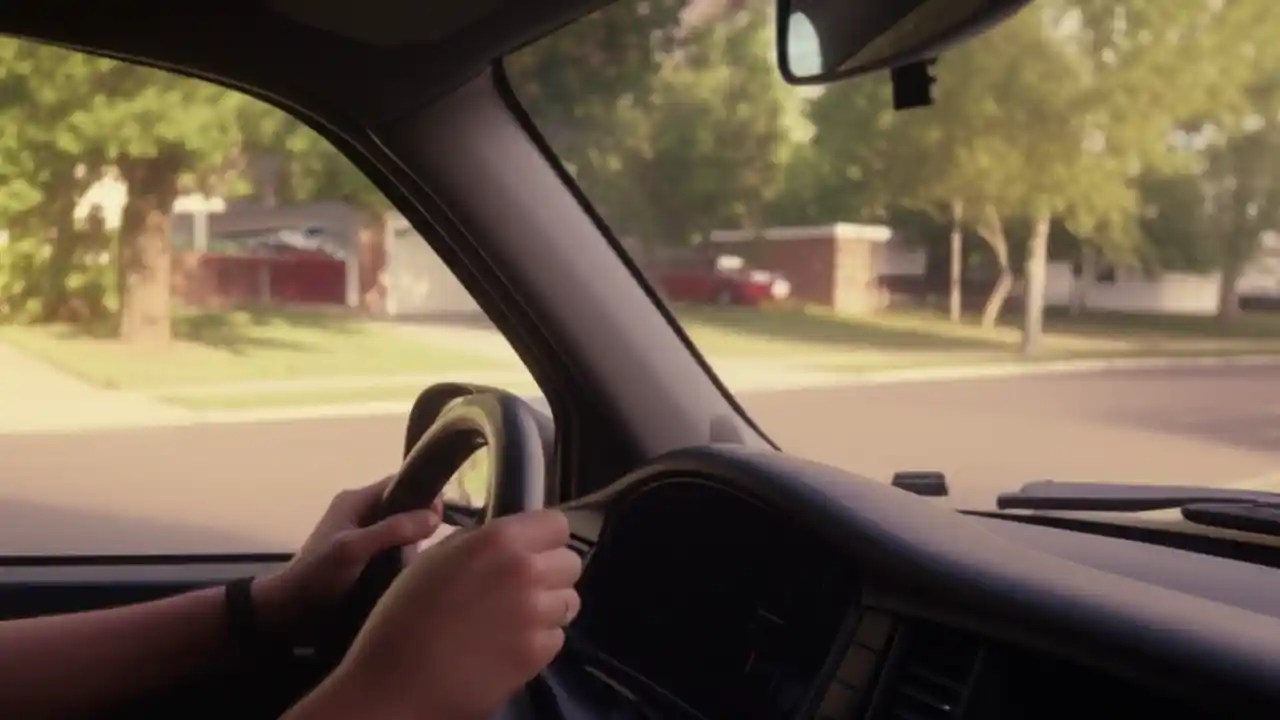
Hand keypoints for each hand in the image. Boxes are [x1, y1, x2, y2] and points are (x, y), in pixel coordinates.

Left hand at [253, 477, 444, 640]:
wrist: (288, 613)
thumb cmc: (317, 575)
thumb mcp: (354, 548)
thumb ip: (392, 529)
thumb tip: (434, 516)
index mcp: (356, 500)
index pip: (400, 482)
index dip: (424, 493)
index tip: (442, 517)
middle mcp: (362, 514)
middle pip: (405, 507)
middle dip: (422, 523)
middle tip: (438, 544)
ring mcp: (364, 538)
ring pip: (403, 532)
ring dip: (415, 546)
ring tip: (430, 563)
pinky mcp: (366, 560)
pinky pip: (395, 552)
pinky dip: (406, 561)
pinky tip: (416, 576)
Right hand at [327, 509, 581, 719]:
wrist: (397, 683)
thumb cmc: (405, 615)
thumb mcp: (435, 559)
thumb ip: (477, 542)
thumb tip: (505, 540)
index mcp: (499, 540)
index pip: (557, 525)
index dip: (544, 538)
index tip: (530, 550)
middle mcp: (526, 571)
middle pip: (570, 563)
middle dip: (550, 573)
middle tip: (520, 588)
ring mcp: (536, 614)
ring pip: (569, 601)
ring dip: (548, 607)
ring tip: (513, 620)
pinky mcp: (538, 653)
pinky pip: (557, 637)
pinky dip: (539, 641)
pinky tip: (508, 646)